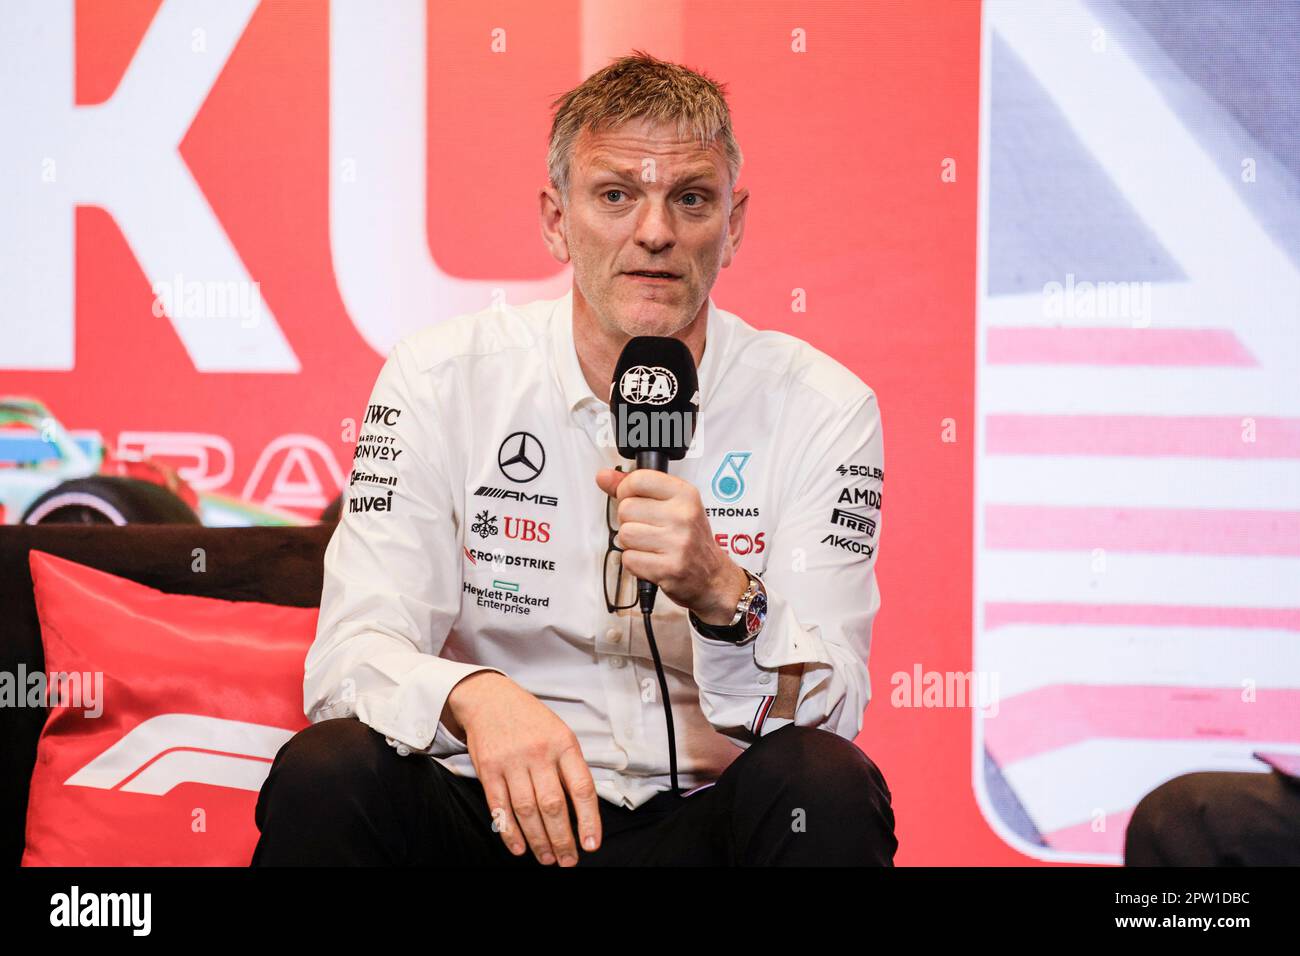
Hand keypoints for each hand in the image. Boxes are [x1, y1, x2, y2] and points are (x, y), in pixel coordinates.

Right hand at [443, 671, 600, 865]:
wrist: (489, 699)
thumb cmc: (530, 720)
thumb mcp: (560, 733)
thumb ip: (570, 767)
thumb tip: (583, 811)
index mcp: (563, 743)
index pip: (581, 788)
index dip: (589, 820)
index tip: (591, 845)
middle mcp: (538, 753)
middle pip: (553, 805)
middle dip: (562, 839)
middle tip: (568, 861)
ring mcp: (511, 762)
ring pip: (527, 810)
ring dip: (538, 840)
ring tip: (547, 858)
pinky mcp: (488, 770)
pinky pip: (500, 807)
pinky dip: (509, 832)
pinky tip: (519, 847)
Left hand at [595, 467, 749, 624]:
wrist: (712, 577)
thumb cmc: (690, 539)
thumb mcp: (672, 505)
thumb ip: (635, 488)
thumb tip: (603, 476)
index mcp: (685, 495)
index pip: (638, 480)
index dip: (626, 491)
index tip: (634, 500)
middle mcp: (683, 516)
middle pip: (626, 509)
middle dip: (630, 521)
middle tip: (649, 529)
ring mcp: (677, 543)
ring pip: (624, 534)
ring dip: (631, 543)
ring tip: (651, 545)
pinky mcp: (668, 568)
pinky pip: (629, 559)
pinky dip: (635, 562)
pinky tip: (651, 560)